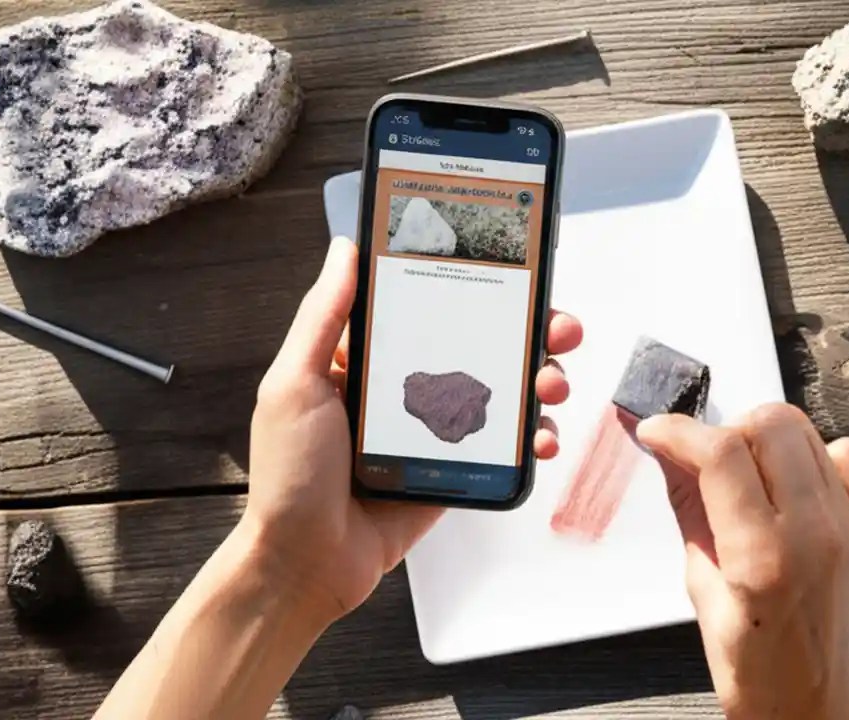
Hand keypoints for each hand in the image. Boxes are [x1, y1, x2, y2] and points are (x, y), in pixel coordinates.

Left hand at [242, 236, 583, 621]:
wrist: (306, 562)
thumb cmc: (290, 473)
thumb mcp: (295, 383)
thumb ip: (323, 316)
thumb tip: (346, 248)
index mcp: (368, 359)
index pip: (430, 306)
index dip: (476, 288)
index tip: (515, 272)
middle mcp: (407, 387)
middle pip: (480, 344)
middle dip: (529, 331)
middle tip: (559, 329)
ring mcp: (435, 430)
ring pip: (502, 390)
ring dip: (540, 380)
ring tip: (554, 384)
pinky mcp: (455, 469)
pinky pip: (503, 444)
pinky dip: (533, 436)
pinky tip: (542, 437)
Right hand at [637, 403, 848, 719]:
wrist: (818, 712)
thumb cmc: (754, 670)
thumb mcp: (701, 590)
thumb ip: (689, 509)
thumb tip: (667, 452)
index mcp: (763, 557)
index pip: (721, 453)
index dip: (679, 430)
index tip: (657, 430)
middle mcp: (817, 533)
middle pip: (771, 425)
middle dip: (726, 429)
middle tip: (706, 460)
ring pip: (808, 433)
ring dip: (766, 442)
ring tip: (749, 478)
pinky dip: (814, 459)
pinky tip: (793, 490)